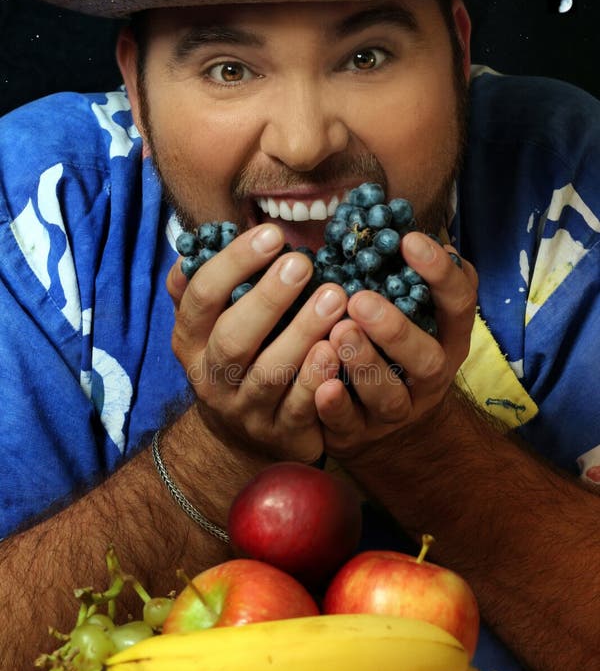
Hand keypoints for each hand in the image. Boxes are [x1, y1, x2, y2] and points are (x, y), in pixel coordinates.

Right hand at [167, 223, 346, 462]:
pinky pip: (298, 410)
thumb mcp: (213, 322)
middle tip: (303, 264)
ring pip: (269, 375)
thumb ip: (210, 282)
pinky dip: (316, 381)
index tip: (273, 234)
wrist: (243, 433)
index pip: (202, 297)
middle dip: (268, 299)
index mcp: (191, 340)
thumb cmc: (240, 354)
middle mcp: (211, 378)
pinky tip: (337, 352)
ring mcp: (244, 411)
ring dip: (301, 334)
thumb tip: (210, 236)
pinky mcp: (279, 435)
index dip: (233, 264)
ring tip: (334, 298)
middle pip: (232, 339)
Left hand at [314, 232, 477, 458]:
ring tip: (337, 334)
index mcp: (447, 338)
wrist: (385, 426)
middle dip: (396, 330)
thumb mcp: (413, 311)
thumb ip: (411, 275)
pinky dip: (335, 407)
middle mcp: (429, 377)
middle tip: (361, 301)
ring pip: (388, 396)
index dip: (440, 274)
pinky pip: (348, 425)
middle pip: (426, 359)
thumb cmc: (393, 347)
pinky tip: (322, 386)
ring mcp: (396, 411)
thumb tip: (399, 223)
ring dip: (364, 364)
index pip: (458, 304)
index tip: (410, 240)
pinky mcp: (359, 435)